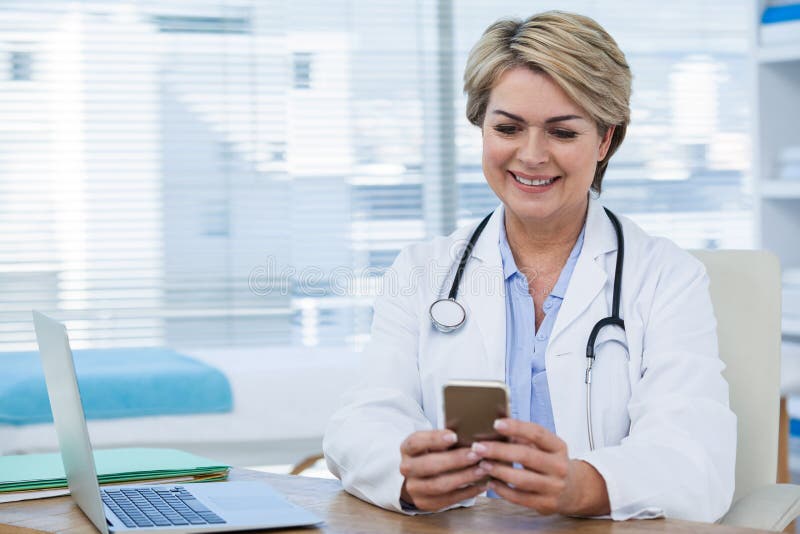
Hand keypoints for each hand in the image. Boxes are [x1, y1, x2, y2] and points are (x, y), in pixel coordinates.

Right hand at [399, 429, 488, 511]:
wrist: (419, 478)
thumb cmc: (432, 453)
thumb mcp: (433, 441)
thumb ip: (445, 436)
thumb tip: (465, 427)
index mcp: (407, 449)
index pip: (416, 443)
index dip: (434, 439)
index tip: (454, 436)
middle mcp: (406, 468)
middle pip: (429, 465)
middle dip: (455, 460)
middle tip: (476, 454)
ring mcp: (413, 488)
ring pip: (439, 485)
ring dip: (463, 477)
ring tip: (482, 470)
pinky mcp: (424, 503)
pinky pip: (447, 500)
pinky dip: (467, 492)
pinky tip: (481, 485)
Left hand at [470, 419, 609, 515]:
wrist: (575, 490)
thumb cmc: (552, 462)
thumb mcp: (546, 447)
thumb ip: (525, 437)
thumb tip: (498, 426)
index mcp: (558, 447)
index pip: (537, 434)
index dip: (517, 427)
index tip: (496, 423)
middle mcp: (559, 467)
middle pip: (526, 456)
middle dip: (499, 451)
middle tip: (478, 447)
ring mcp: (554, 487)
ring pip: (522, 479)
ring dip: (499, 471)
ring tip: (482, 464)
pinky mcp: (546, 505)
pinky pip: (520, 498)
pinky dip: (503, 490)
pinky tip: (491, 482)